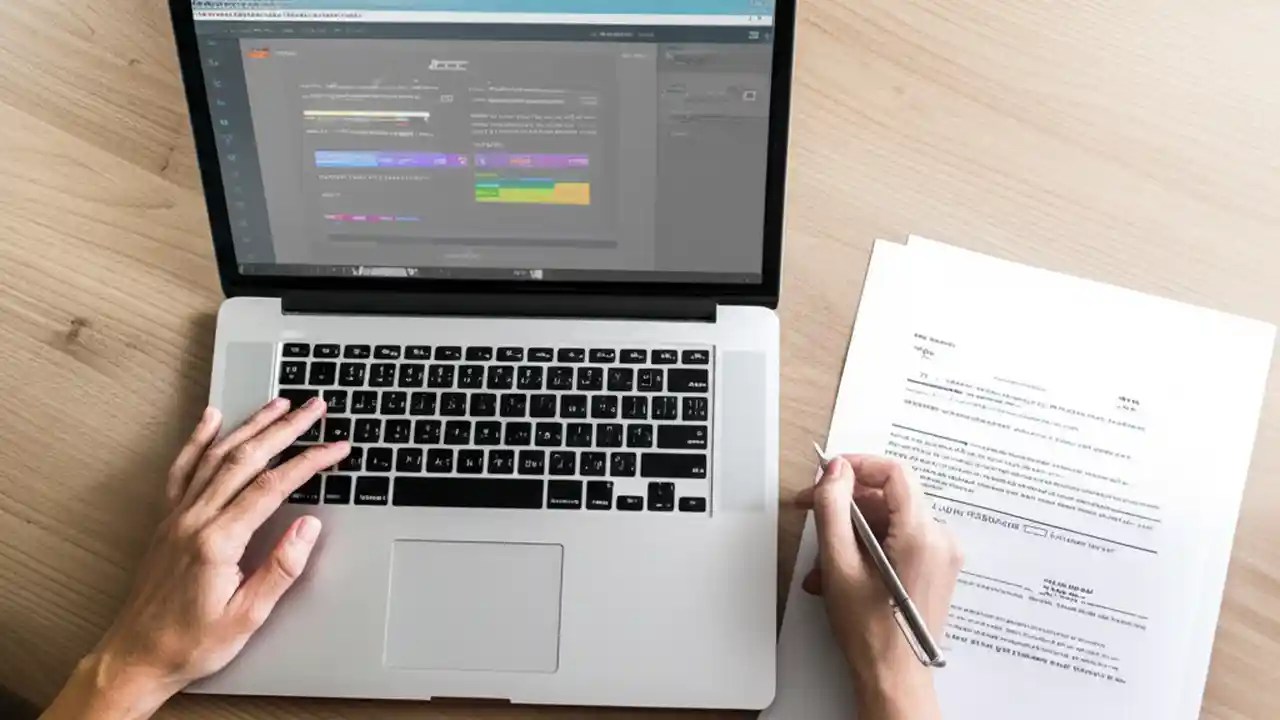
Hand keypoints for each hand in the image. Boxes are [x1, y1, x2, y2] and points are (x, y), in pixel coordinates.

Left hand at [43, 398, 348, 719]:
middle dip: (285, 428)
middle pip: (246, 459)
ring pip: (217, 457)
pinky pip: (183, 470)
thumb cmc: (191, 642)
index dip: (309, 462)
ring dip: (250, 425)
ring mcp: (177, 516)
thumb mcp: (247, 617)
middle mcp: (194, 520)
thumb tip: (309, 529)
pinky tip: (211, 419)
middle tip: (313, 408)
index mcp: (217, 542)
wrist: (137, 656)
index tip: (335, 448)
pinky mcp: (167, 521)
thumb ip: (281, 569)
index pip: (273, 487)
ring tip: (278, 405)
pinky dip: (198, 440)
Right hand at [796, 455, 962, 719]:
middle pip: (890, 496)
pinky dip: (868, 546)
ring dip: (852, 531)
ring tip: (822, 558)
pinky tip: (841, 569)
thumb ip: (833, 509)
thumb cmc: (870, 632)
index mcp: (922, 534)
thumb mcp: (839, 565)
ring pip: (890, 519)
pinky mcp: (935, 567)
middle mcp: (940, 538)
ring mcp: (941, 554)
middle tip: (811, 508)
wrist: (895, 677)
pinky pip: (899, 539)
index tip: (829, 472)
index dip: (858, 465)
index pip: (894, 472)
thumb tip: (836, 471)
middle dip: (847, 502)